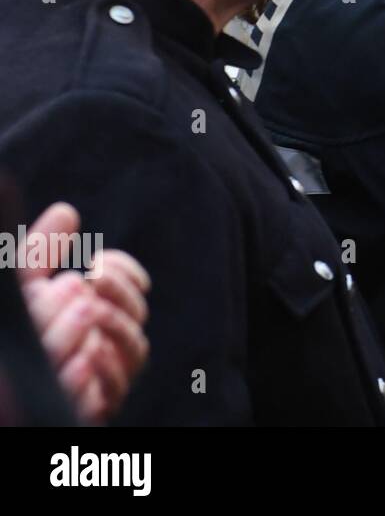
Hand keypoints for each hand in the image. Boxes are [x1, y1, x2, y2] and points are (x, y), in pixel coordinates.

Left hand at [18, 203, 150, 422]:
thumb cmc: (16, 334)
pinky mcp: (96, 407)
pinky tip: (89, 351)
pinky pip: (115, 390)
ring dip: (114, 325)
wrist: (3, 378)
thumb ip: (40, 253)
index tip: (98, 261)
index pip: (131, 288)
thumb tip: (67, 211)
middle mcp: (110, 344)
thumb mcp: (20, 290)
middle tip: (92, 276)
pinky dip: (106, 370)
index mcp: (99, 313)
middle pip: (138, 314)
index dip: (125, 272)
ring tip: (87, 310)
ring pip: (135, 350)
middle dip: (120, 292)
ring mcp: (107, 377)